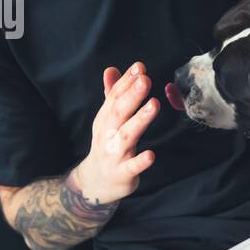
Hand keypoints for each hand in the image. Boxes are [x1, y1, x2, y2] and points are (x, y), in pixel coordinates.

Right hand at [72, 61, 158, 203]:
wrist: (95, 182)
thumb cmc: (107, 146)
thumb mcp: (106, 120)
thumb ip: (112, 95)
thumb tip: (111, 69)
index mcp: (105, 119)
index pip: (115, 97)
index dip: (127, 82)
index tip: (139, 67)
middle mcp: (108, 134)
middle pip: (119, 112)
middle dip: (132, 95)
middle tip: (146, 80)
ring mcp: (114, 154)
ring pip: (126, 136)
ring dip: (139, 120)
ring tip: (154, 105)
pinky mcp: (122, 173)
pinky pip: (131, 167)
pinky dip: (140, 161)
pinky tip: (151, 154)